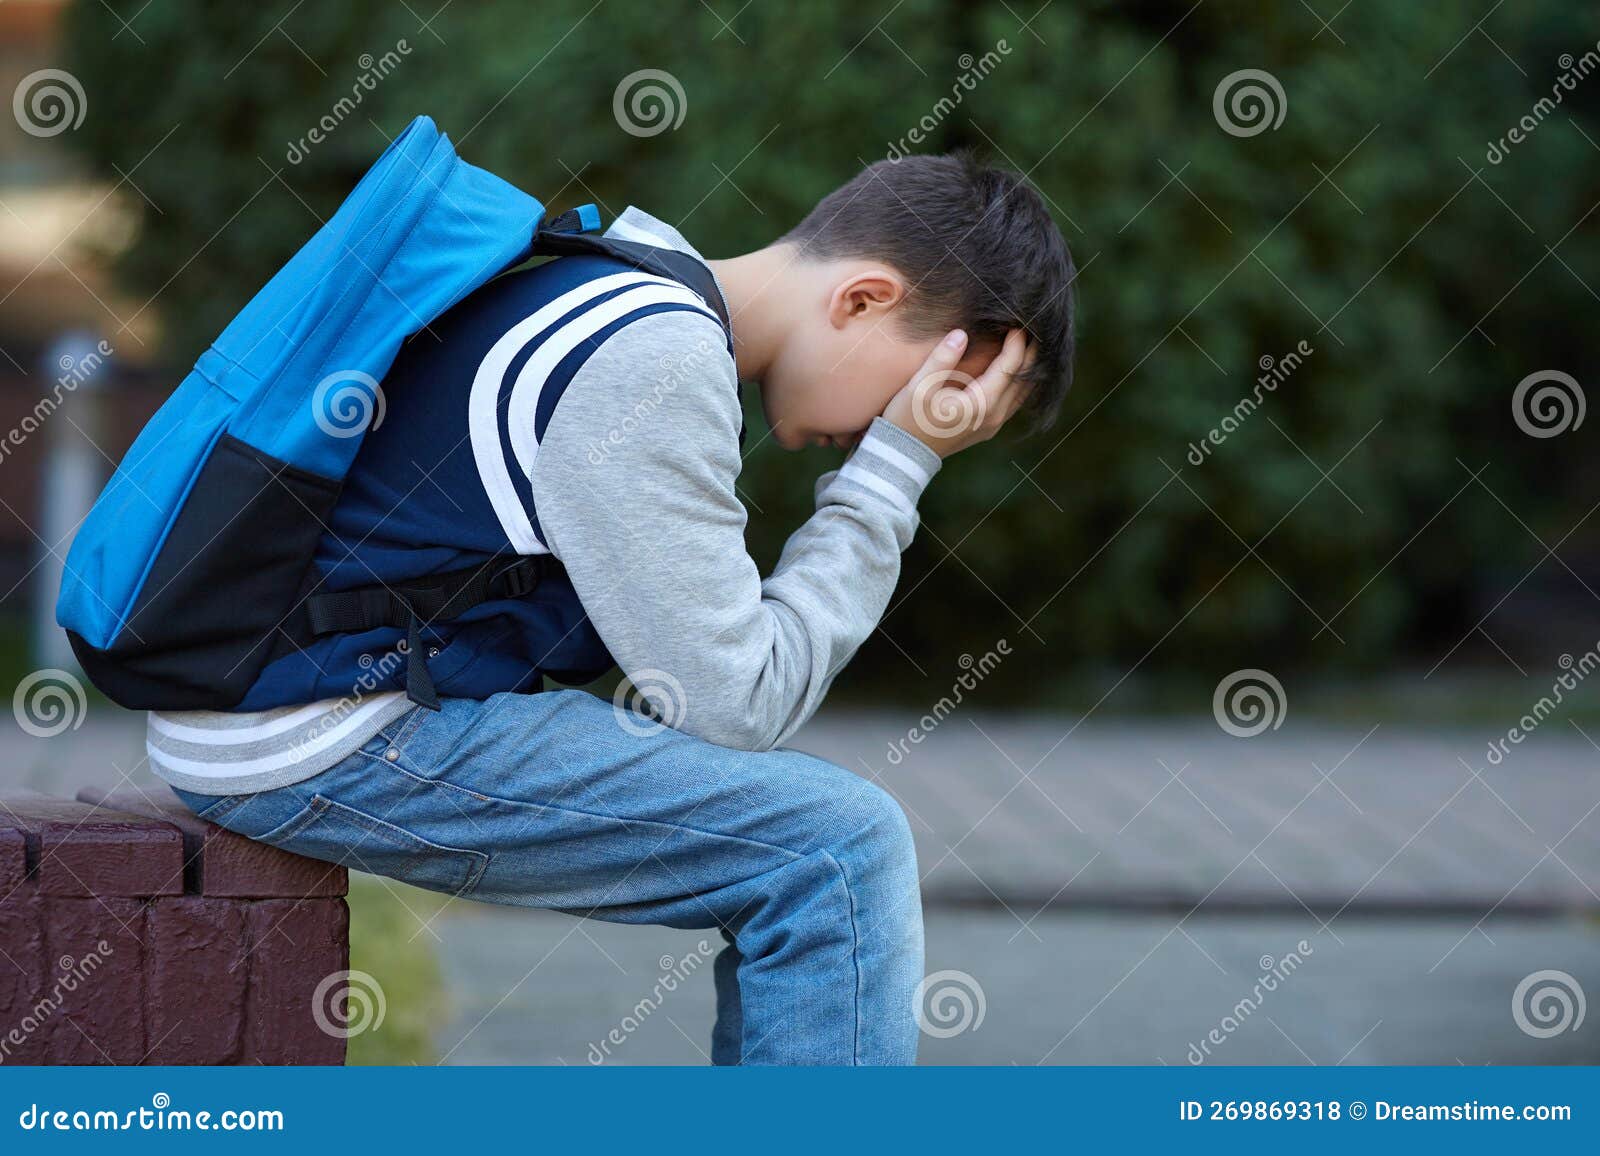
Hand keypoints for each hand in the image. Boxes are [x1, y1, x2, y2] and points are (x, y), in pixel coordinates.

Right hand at [882, 328, 1032, 458]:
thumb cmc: (908, 420)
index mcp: (981, 403)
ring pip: (1022, 394)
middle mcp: (993, 416)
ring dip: (1027, 370)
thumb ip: (942, 358)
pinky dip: (1018, 384)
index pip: (1010, 366)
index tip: (1016, 323)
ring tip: (1026, 347)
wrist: (902, 455)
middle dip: (1029, 354)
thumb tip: (961, 334)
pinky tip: (1013, 371)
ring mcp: (992, 425)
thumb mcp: (920, 386)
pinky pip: (1013, 403)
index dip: (1017, 342)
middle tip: (1030, 329)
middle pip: (1024, 380)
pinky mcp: (986, 429)